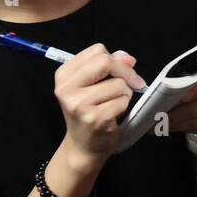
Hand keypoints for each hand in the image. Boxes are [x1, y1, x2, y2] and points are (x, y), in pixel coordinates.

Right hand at [54, 44, 145, 161]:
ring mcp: (79, 104)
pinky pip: (122, 101)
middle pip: (106, 62)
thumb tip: (127, 57)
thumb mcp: (92, 85)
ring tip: (111, 104)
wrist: (83, 146)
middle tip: (131, 84)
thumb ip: (108, 66)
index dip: (116, 59)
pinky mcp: (94, 118)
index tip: (123, 71)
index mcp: (64, 75)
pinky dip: (124, 106)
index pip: (97, 51)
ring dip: (124, 94)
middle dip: (125, 72)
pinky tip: (112, 114)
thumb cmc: (90, 113)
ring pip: (119, 84)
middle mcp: (66, 89)